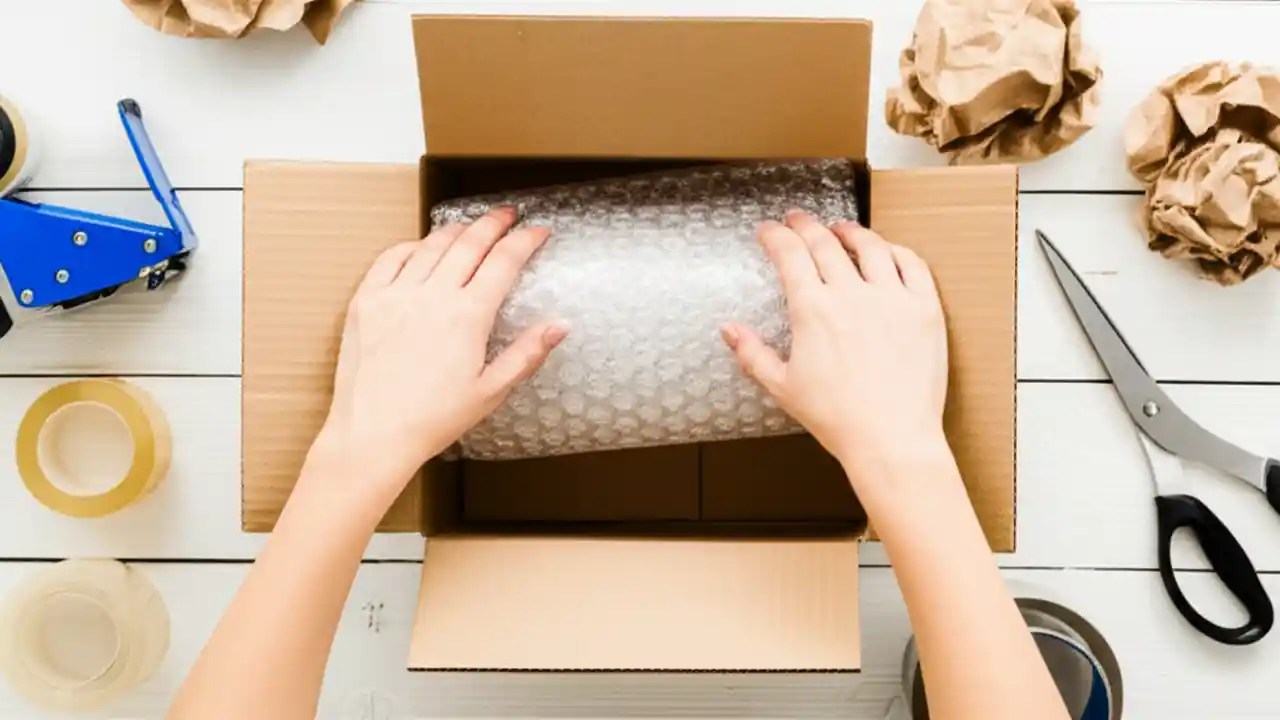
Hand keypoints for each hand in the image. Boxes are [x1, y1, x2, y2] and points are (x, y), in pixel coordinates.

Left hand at [311, 207, 566, 498]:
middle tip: (508, 215)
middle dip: (493, 223)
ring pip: (432, 245)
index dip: (524, 241)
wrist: (373, 435)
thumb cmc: (432, 420)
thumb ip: (526, 353)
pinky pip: (390, 259)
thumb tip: (560, 325)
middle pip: (470, 243)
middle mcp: (432, 296)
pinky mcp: (367, 302)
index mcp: (467, 317)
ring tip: (470, 226)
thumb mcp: (490, 391)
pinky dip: (411, 246)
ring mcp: (396, 295)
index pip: (504, 261)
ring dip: (456, 231)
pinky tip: (422, 248)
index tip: (537, 231)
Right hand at [721, 211, 947, 480]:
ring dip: (851, 231)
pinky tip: (888, 251)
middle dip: (806, 226)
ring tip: (841, 228)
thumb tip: (729, 330)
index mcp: (813, 310)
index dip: (776, 236)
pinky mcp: (924, 310)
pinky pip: (912, 265)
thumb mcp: (783, 388)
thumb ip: (753, 354)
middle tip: (797, 220)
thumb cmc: (837, 419)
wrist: (891, 439)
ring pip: (870, 246)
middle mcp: (851, 294)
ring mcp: (892, 298)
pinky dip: (896, 251)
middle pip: (825, 243)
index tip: (769, 231)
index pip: (790, 255)